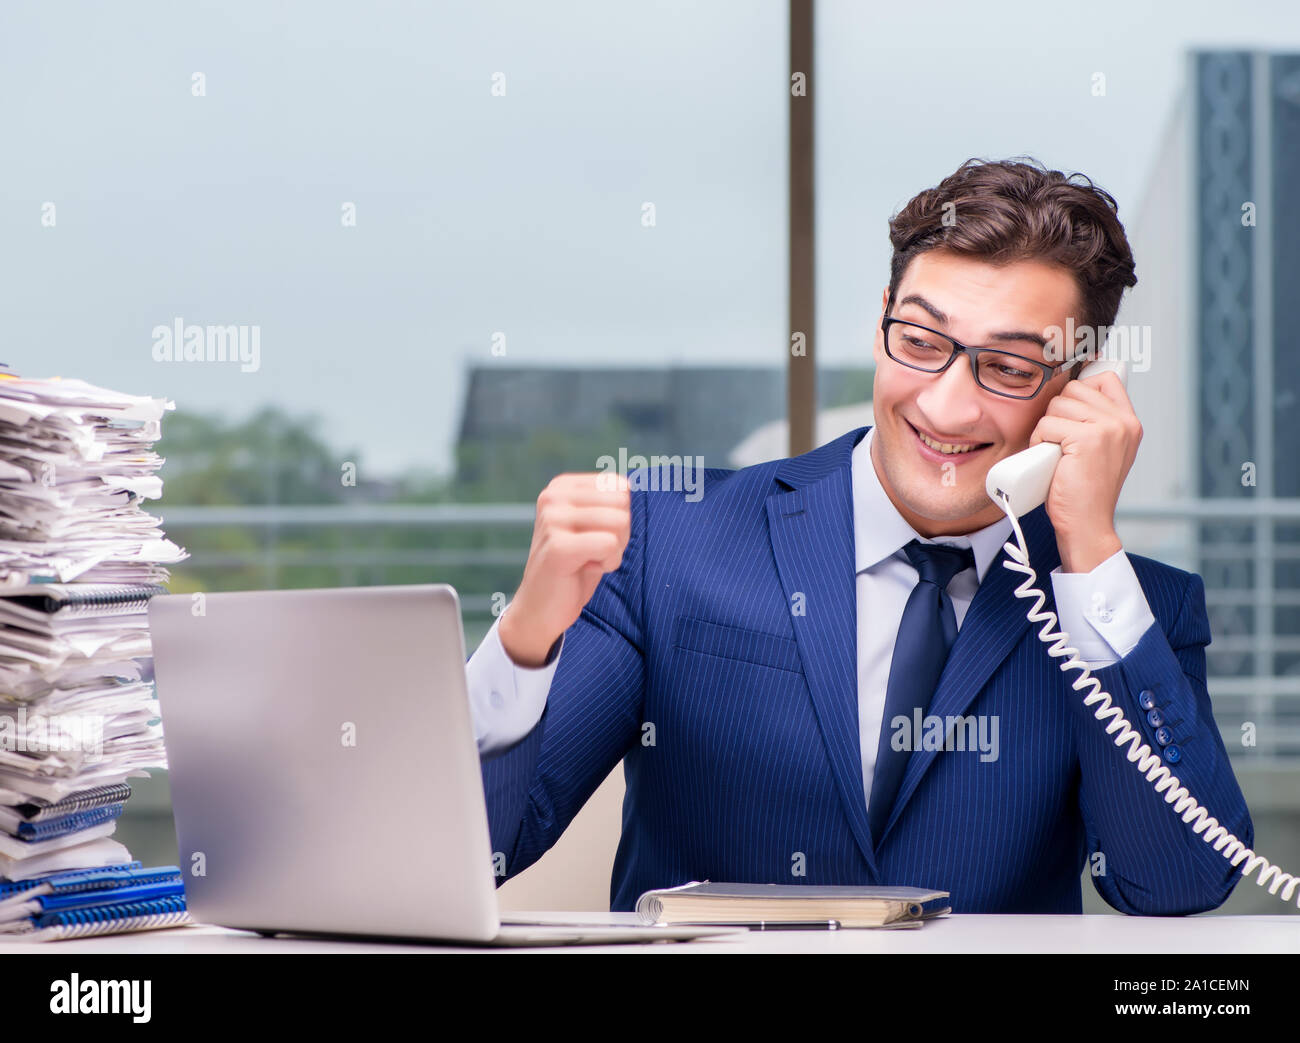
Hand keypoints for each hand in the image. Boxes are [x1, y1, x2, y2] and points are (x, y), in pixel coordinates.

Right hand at [497, 472, 631, 666]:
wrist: (541, 608)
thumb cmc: (574, 567)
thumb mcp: (592, 526)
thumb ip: (609, 503)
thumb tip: (632, 485)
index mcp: (561, 486)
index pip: (619, 486)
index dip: (620, 515)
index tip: (595, 535)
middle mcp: (553, 496)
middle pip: (621, 502)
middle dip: (620, 533)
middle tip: (594, 551)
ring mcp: (553, 519)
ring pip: (619, 521)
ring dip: (614, 549)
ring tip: (589, 560)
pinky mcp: (559, 546)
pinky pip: (610, 544)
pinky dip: (609, 562)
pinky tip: (586, 569)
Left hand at [1028, 370, 1140, 572]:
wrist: (1087, 524)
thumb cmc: (1084, 491)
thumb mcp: (1101, 450)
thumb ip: (1095, 421)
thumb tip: (1073, 391)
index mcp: (1129, 422)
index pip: (1103, 379)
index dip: (1079, 389)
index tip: (1068, 413)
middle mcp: (1123, 422)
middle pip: (1074, 389)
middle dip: (1057, 412)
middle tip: (1058, 440)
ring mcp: (1108, 429)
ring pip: (1058, 404)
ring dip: (1046, 427)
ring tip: (1054, 451)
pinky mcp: (1087, 439)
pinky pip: (1048, 424)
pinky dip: (1039, 440)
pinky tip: (1048, 457)